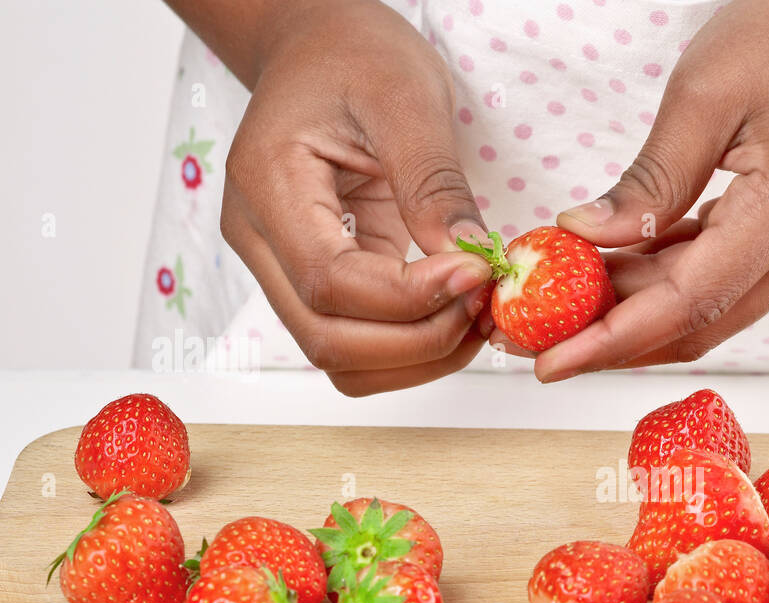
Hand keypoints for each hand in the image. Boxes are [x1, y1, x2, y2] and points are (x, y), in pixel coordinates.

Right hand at [219, 1, 493, 394]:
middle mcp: (260, 242)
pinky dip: (413, 349)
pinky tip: (458, 316)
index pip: (329, 282)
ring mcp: (284, 270)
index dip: (409, 298)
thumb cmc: (354, 56)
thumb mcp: (405, 97)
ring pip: (342, 360)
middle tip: (484, 303)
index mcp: (266, 187)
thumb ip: (434, 182)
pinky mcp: (320, 283)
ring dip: (418, 357)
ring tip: (477, 315)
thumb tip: (468, 259)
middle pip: (328, 340)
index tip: (477, 275)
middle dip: (418, 341)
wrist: (322, 50)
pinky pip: (360, 344)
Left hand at [537, 0, 768, 381]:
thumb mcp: (704, 93)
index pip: (690, 302)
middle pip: (701, 324)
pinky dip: (671, 285)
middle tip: (540, 341)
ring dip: (640, 315)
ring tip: (568, 303)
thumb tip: (585, 236)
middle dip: (616, 341)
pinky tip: (620, 274)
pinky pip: (729, 282)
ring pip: (713, 312)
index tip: (550, 362)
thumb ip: (649, 181)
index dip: (613, 339)